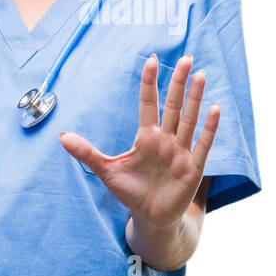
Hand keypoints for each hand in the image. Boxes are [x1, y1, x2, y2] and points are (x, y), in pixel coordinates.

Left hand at [58, 55, 218, 226]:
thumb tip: (61, 136)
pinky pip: (203, 144)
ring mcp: (181, 152)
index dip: (150, 83)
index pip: (149, 103)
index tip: (152, 60)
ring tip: (201, 74)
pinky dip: (209, 128)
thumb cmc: (130, 191)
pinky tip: (215, 108)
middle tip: (187, 58)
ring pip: (189, 119)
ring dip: (195, 98)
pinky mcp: (193, 168)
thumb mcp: (106, 170)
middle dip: (179, 83)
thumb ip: (86, 153)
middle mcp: (166, 139)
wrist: (150, 217)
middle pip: (173, 105)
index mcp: (146, 137)